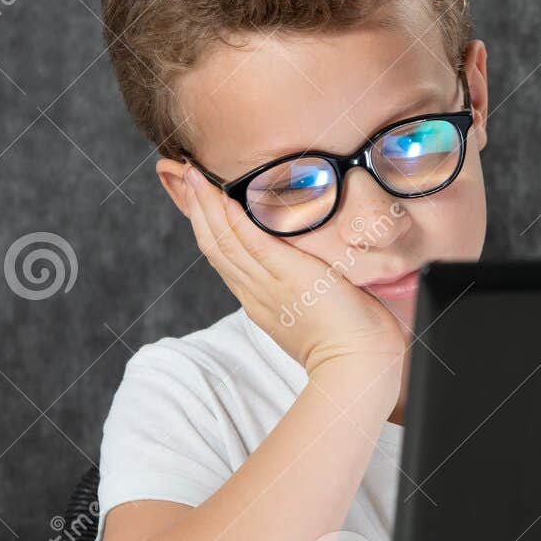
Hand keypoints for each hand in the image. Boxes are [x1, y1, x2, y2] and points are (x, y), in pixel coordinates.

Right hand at [180, 167, 405, 382]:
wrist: (360, 367)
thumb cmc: (355, 346)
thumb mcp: (322, 315)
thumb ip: (311, 292)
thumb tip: (321, 272)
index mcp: (263, 304)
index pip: (228, 260)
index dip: (208, 229)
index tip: (196, 203)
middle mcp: (257, 295)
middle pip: (215, 247)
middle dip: (195, 210)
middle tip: (180, 176)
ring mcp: (268, 286)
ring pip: (223, 241)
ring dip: (204, 205)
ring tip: (190, 174)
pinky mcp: (286, 276)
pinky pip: (247, 240)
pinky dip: (228, 214)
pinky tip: (215, 191)